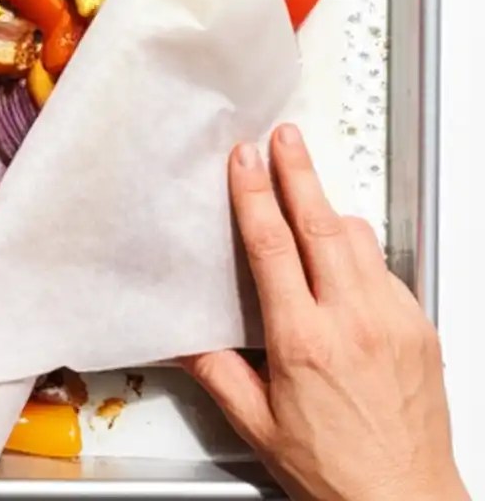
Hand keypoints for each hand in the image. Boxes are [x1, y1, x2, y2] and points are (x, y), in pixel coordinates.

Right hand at [182, 124, 467, 500]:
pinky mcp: (418, 328)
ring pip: (360, 240)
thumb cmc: (335, 470)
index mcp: (304, 342)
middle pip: (322, 225)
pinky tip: (342, 256)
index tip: (245, 163)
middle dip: (299, 173)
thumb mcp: (258, 424)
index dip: (255, 197)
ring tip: (308, 185)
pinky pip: (384, 270)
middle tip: (286, 138)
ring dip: (330, 207)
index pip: (274, 248)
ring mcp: (393, 320)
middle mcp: (353, 321)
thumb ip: (218, 373)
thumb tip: (184, 340)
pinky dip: (359, 251)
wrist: (404, 499)